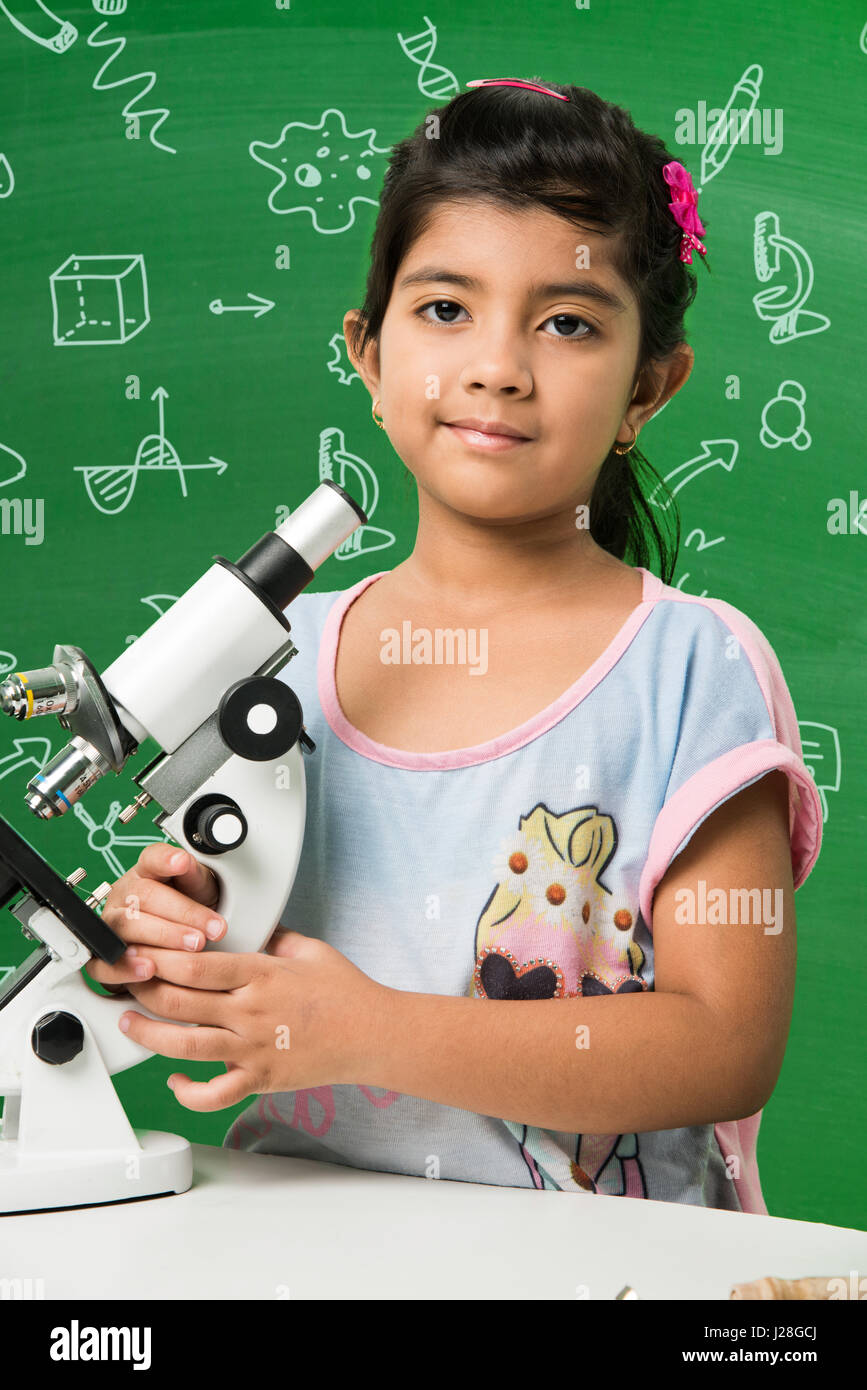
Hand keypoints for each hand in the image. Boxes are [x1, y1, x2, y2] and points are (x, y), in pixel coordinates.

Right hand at [84, 843, 225, 995]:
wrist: (178, 946)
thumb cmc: (187, 912)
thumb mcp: (197, 890)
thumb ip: (194, 875)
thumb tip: (184, 860)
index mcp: (145, 873)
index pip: (151, 859)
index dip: (165, 860)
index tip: (183, 862)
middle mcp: (122, 897)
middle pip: (142, 897)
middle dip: (181, 913)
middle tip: (210, 927)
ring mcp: (109, 927)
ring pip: (124, 928)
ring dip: (162, 938)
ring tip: (193, 945)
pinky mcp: (102, 958)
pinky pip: (103, 965)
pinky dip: (125, 969)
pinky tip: (149, 969)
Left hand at [118, 929, 388, 1110]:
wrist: (374, 1034)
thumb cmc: (345, 991)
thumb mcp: (309, 948)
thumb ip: (272, 933)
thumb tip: (246, 919)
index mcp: (262, 974)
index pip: (198, 964)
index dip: (161, 957)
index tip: (142, 949)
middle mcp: (252, 1011)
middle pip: (181, 1001)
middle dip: (144, 989)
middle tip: (127, 979)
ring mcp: (254, 1048)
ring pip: (186, 1045)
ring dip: (149, 1035)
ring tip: (129, 1023)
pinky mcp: (260, 1078)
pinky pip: (215, 1093)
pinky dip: (188, 1091)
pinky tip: (175, 1079)